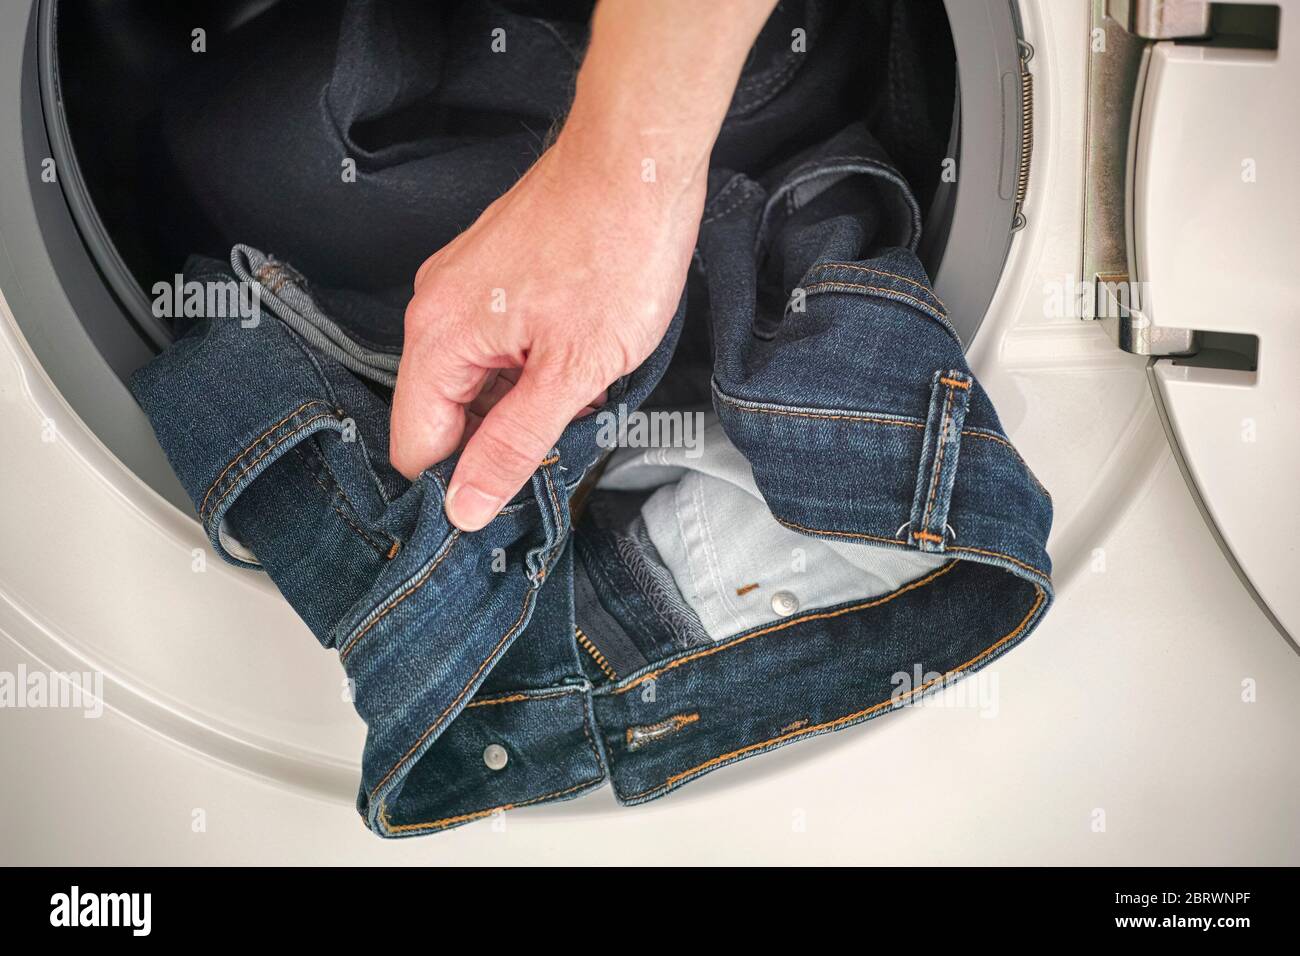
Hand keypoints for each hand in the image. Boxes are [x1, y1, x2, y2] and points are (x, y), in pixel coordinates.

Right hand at [389, 121, 706, 530]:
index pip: (416, 446)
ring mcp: (465, 286)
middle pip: (444, 415)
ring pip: (476, 382)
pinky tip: (580, 366)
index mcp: (438, 336)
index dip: (457, 485)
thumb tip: (464, 506)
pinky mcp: (496, 274)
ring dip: (522, 406)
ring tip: (582, 396)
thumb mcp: (572, 370)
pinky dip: (533, 369)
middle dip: (498, 443)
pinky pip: (498, 347)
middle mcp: (437, 308)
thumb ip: (514, 445)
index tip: (507, 504)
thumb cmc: (615, 248)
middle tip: (562, 445)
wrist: (638, 158)